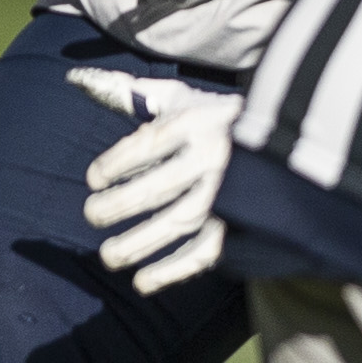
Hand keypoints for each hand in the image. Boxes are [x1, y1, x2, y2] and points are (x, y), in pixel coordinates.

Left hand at [74, 67, 241, 294]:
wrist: (285, 142)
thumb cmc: (215, 117)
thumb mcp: (178, 98)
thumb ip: (129, 92)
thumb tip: (75, 79)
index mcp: (197, 122)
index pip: (147, 145)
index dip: (115, 163)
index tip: (93, 179)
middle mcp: (216, 158)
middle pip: (158, 188)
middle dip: (119, 205)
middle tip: (91, 215)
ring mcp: (231, 195)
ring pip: (180, 224)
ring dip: (140, 244)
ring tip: (108, 257)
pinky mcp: (243, 225)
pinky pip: (207, 253)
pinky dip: (174, 271)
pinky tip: (142, 283)